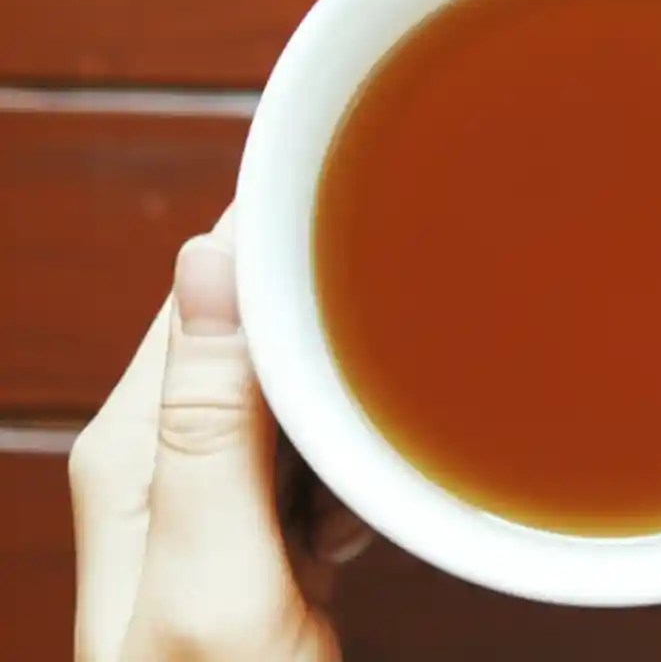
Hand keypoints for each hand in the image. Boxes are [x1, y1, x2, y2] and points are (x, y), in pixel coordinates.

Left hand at [70, 211, 374, 660]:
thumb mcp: (215, 572)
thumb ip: (209, 423)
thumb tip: (206, 259)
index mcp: (137, 448)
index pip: (202, 298)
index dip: (277, 254)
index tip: (356, 221)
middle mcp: (168, 460)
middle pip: (258, 340)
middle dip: (330, 343)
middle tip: (389, 362)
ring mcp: (216, 500)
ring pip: (298, 395)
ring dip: (349, 412)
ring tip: (368, 460)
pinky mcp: (260, 532)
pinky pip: (316, 456)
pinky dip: (353, 470)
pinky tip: (357, 512)